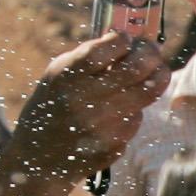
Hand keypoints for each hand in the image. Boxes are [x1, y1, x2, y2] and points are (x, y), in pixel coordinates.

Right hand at [5, 33, 164, 180]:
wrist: (38, 158)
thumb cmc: (50, 108)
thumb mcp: (56, 77)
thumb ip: (88, 58)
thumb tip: (127, 39)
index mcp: (66, 78)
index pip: (105, 49)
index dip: (122, 39)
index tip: (127, 37)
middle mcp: (85, 100)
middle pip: (136, 68)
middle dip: (150, 52)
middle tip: (153, 48)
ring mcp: (103, 124)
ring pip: (147, 92)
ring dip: (157, 75)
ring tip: (157, 68)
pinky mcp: (116, 143)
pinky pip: (137, 117)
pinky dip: (135, 106)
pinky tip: (124, 105)